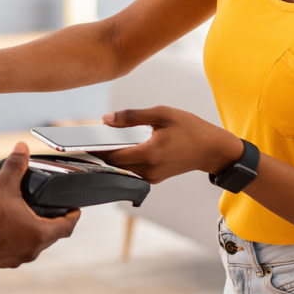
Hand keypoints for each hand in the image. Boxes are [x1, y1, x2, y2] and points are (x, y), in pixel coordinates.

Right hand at [0, 144, 78, 266]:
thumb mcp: (3, 183)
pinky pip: (17, 251)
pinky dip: (17, 241)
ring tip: (28, 217)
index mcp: (38, 233)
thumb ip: (16, 164)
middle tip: (51, 209)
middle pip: (51, 236)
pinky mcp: (1, 262)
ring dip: (34, 233)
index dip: (73, 216)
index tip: (73, 210)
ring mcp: (16, 259)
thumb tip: (22, 147)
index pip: (67, 227)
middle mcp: (31, 251)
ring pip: (34, 246)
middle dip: (52, 222)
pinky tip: (10, 229)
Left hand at [100, 106, 243, 183]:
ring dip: (111, 158)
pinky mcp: (154, 179)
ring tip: (98, 144)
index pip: (113, 155)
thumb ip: (132, 116)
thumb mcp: (162, 114)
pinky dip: (123, 162)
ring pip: (122, 170)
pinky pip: (132, 171)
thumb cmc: (189, 128)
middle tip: (86, 141)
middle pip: (114, 165)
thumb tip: (106, 119)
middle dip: (100, 154)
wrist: (212, 149)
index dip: (95, 150)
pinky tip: (116, 149)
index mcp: (150, 153)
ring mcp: (152, 177)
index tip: (81, 142)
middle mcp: (149, 169)